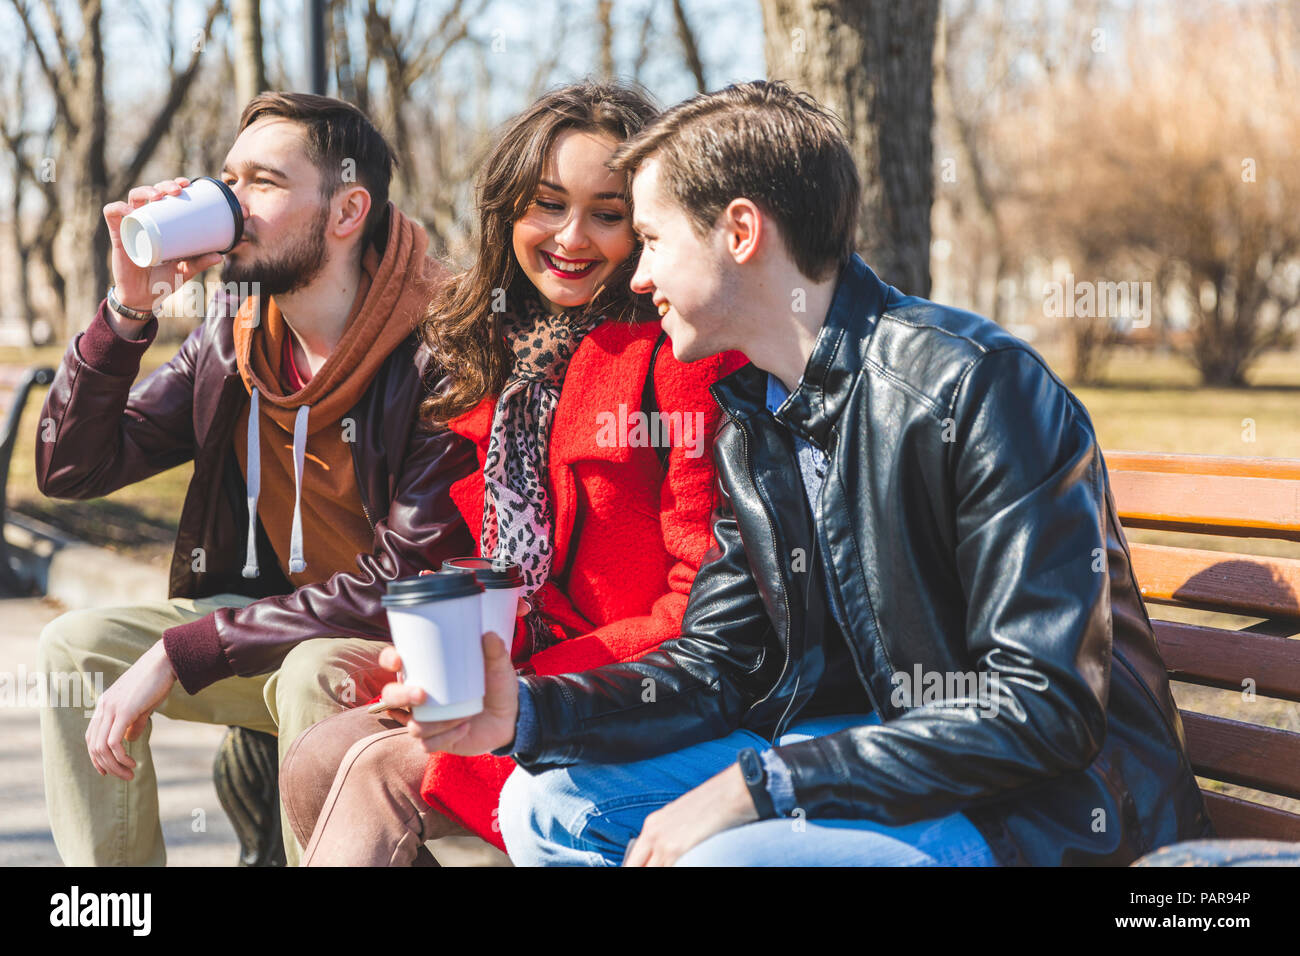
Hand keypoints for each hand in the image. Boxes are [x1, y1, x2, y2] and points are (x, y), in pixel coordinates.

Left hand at [84, 641, 176, 779]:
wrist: (165, 662)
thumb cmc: (156, 681)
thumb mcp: (142, 705)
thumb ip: (134, 722)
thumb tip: (130, 739)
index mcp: (105, 705)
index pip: (91, 738)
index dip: (97, 758)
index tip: (109, 770)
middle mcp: (104, 707)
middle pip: (94, 746)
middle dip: (107, 767)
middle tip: (125, 776)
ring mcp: (112, 709)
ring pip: (102, 748)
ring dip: (115, 766)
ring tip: (130, 773)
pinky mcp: (124, 711)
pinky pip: (114, 742)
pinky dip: (121, 757)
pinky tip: (133, 762)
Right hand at [102, 178, 226, 313]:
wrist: (143, 298)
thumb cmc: (163, 280)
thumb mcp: (185, 270)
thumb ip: (200, 262)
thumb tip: (221, 255)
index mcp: (161, 222)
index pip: (166, 196)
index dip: (174, 184)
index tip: (189, 183)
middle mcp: (145, 220)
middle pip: (151, 192)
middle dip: (164, 185)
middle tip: (178, 190)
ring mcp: (131, 226)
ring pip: (133, 198)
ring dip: (144, 191)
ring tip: (158, 195)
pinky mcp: (118, 236)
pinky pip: (112, 215)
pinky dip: (118, 208)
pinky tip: (129, 208)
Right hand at [374, 593, 529, 750]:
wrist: (508, 717)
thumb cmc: (496, 685)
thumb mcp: (498, 666)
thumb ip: (495, 651)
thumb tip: (489, 635)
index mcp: (426, 671)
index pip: (394, 661)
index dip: (389, 659)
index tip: (398, 661)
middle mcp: (418, 695)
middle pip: (391, 695)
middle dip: (400, 696)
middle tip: (422, 695)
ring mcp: (424, 718)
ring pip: (412, 725)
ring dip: (435, 723)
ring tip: (463, 716)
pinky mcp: (434, 739)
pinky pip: (426, 744)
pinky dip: (446, 737)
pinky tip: (464, 728)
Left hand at [622, 763, 758, 866]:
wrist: (731, 793)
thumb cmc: (715, 804)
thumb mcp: (682, 818)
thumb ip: (668, 837)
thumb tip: (667, 855)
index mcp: (652, 825)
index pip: (633, 861)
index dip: (638, 868)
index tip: (647, 868)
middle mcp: (652, 834)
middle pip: (636, 867)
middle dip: (646, 871)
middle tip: (663, 867)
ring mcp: (662, 844)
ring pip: (651, 870)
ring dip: (663, 869)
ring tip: (679, 864)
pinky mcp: (675, 851)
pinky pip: (669, 869)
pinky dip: (678, 869)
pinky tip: (691, 864)